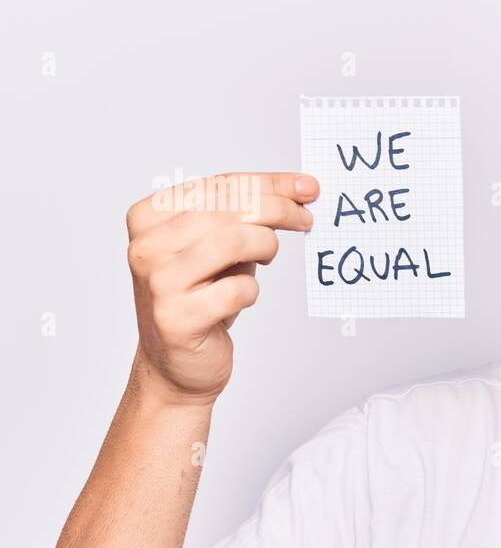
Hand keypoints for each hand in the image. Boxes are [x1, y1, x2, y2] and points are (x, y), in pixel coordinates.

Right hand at [126, 171, 317, 405]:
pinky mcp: (177, 318)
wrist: (176, 363)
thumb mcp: (218, 247)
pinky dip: (251, 291)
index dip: (269, 183)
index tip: (306, 186)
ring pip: (233, 240)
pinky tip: (241, 297)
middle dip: (278, 209)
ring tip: (268, 257)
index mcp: (149, 217)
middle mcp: (147, 246)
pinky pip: (238, 290)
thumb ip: (245, 216)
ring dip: (266, 245)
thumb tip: (299, 191)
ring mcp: (159, 283)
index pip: (219, 186)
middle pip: (228, 208)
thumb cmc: (202, 298)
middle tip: (305, 218)